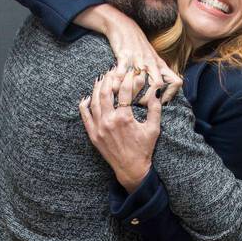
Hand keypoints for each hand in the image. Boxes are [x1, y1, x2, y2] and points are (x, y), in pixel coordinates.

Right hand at [78, 5, 181, 105]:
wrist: (124, 26)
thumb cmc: (138, 47)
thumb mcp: (152, 60)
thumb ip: (156, 75)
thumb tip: (158, 96)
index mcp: (160, 65)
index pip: (176, 82)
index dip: (170, 96)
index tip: (158, 104)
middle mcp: (152, 63)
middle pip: (158, 85)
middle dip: (149, 99)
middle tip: (139, 105)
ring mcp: (139, 59)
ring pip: (140, 82)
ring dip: (132, 94)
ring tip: (125, 100)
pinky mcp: (125, 56)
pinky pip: (122, 73)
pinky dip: (117, 84)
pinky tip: (113, 89)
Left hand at [79, 68, 161, 191]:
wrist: (131, 169)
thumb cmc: (144, 149)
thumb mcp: (153, 129)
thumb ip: (155, 108)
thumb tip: (156, 91)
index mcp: (124, 118)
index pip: (124, 91)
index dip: (128, 78)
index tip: (130, 72)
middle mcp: (109, 121)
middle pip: (106, 92)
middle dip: (109, 78)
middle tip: (112, 71)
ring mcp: (99, 128)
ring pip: (94, 101)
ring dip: (97, 88)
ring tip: (101, 79)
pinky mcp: (93, 135)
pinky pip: (85, 116)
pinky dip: (85, 105)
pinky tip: (87, 97)